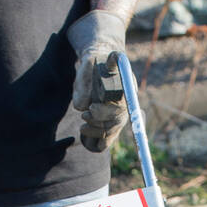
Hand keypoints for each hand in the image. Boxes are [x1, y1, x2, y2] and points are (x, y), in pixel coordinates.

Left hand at [67, 11, 128, 151]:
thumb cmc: (94, 63)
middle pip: (118, 119)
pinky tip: (87, 137)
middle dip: (99, 121)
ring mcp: (122, 113)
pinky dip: (100, 143)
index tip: (91, 108)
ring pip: (113, 130)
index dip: (106, 110)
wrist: (100, 65)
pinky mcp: (115, 123)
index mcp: (126, 84)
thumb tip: (79, 107)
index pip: (121, 102)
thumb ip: (84, 80)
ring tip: (82, 127)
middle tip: (84, 115)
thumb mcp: (87, 63)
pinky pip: (110, 139)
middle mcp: (127, 101)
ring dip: (96, 132)